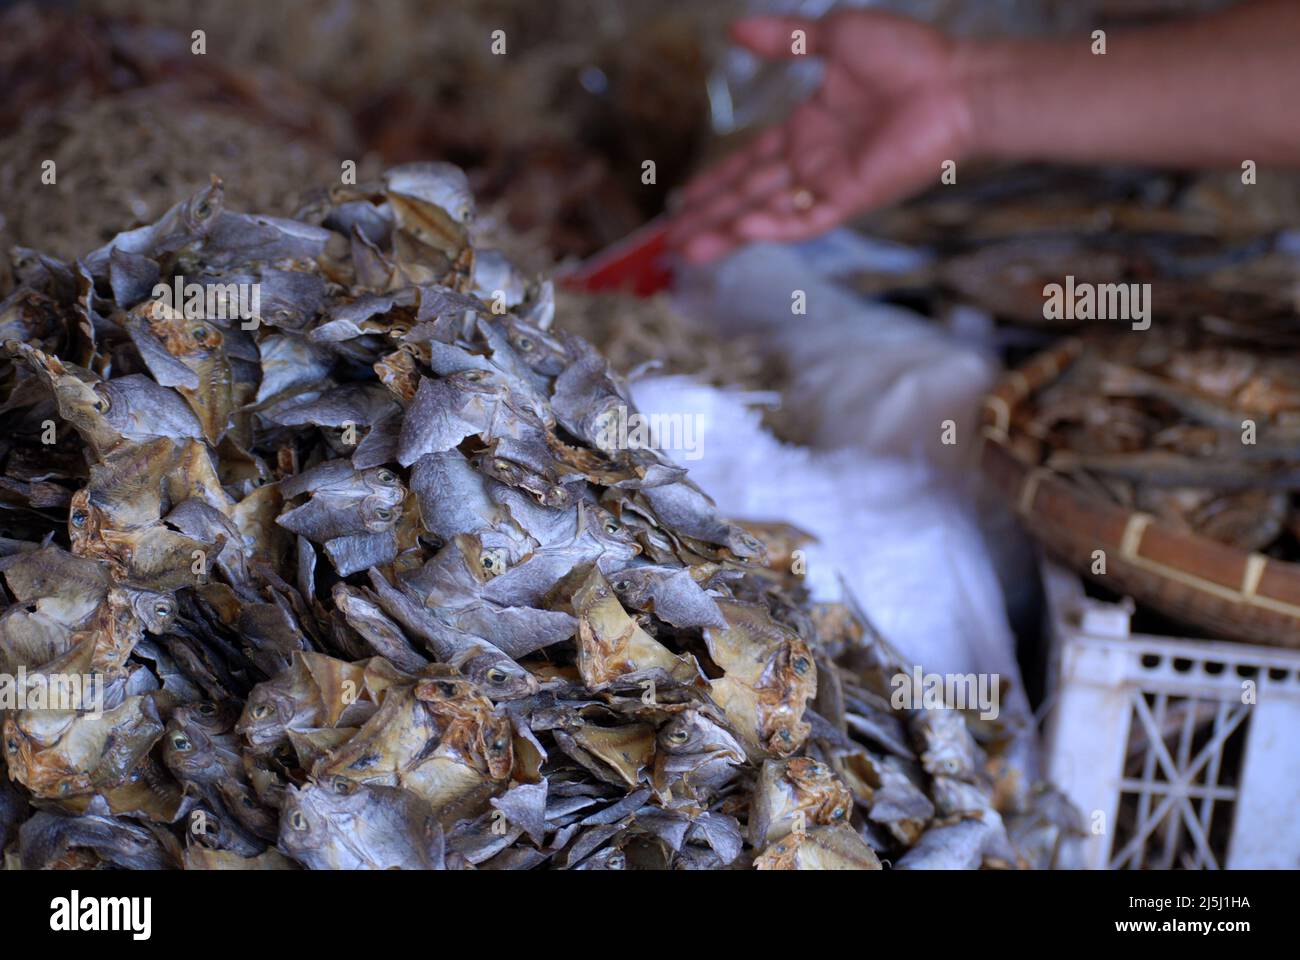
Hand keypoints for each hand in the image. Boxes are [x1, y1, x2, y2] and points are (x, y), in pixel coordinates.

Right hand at [667, 11, 975, 263]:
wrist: (958, 82)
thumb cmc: (911, 56)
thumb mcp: (836, 34)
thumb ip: (786, 37)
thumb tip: (735, 29)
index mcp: (807, 129)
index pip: (748, 162)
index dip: (715, 182)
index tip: (683, 200)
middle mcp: (813, 161)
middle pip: (747, 195)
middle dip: (707, 219)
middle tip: (669, 242)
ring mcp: (830, 183)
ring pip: (766, 214)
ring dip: (727, 232)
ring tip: (687, 251)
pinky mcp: (852, 196)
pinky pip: (806, 219)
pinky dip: (773, 226)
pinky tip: (742, 230)